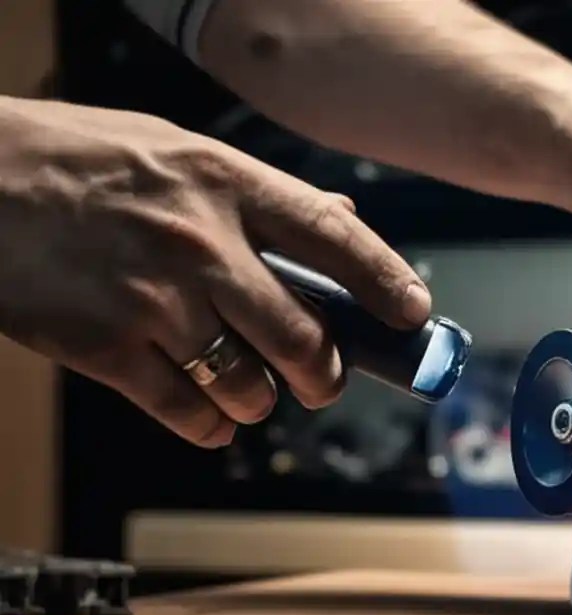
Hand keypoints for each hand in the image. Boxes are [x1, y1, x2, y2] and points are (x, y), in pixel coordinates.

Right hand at [0, 97, 431, 447]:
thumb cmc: (75, 159)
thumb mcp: (175, 149)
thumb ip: (258, 191)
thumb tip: (341, 217)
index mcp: (224, 182)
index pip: (333, 238)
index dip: (386, 282)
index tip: (414, 315)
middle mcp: (199, 242)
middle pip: (304, 335)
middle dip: (327, 375)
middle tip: (325, 381)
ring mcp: (152, 298)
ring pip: (249, 384)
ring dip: (262, 401)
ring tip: (252, 391)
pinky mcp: (103, 346)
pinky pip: (185, 410)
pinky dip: (210, 425)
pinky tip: (210, 418)